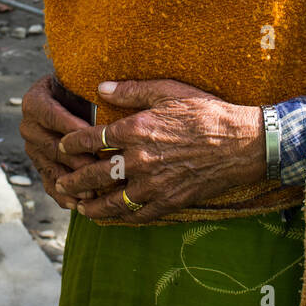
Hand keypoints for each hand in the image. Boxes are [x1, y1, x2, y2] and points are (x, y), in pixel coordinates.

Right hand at [18, 74, 98, 209]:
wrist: (72, 103)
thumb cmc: (83, 91)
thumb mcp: (83, 84)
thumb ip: (91, 88)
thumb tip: (107, 91)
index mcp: (34, 101)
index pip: (51, 114)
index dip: (72, 125)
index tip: (96, 134)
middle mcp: (28, 126)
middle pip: (52, 145)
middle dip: (76, 159)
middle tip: (99, 169)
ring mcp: (32, 148)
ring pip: (50, 167)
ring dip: (71, 181)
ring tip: (92, 193)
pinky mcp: (39, 166)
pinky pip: (48, 182)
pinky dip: (62, 195)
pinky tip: (77, 204)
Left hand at [55, 79, 265, 222]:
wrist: (243, 143)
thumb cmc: (207, 112)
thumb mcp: (169, 90)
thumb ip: (132, 90)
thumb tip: (100, 86)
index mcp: (138, 129)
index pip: (92, 138)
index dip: (72, 143)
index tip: (62, 145)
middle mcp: (140, 159)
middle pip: (95, 174)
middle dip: (74, 179)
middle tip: (61, 182)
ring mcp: (154, 184)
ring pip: (112, 201)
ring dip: (92, 206)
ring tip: (80, 208)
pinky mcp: (169, 201)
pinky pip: (138, 215)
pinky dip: (121, 219)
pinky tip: (112, 219)